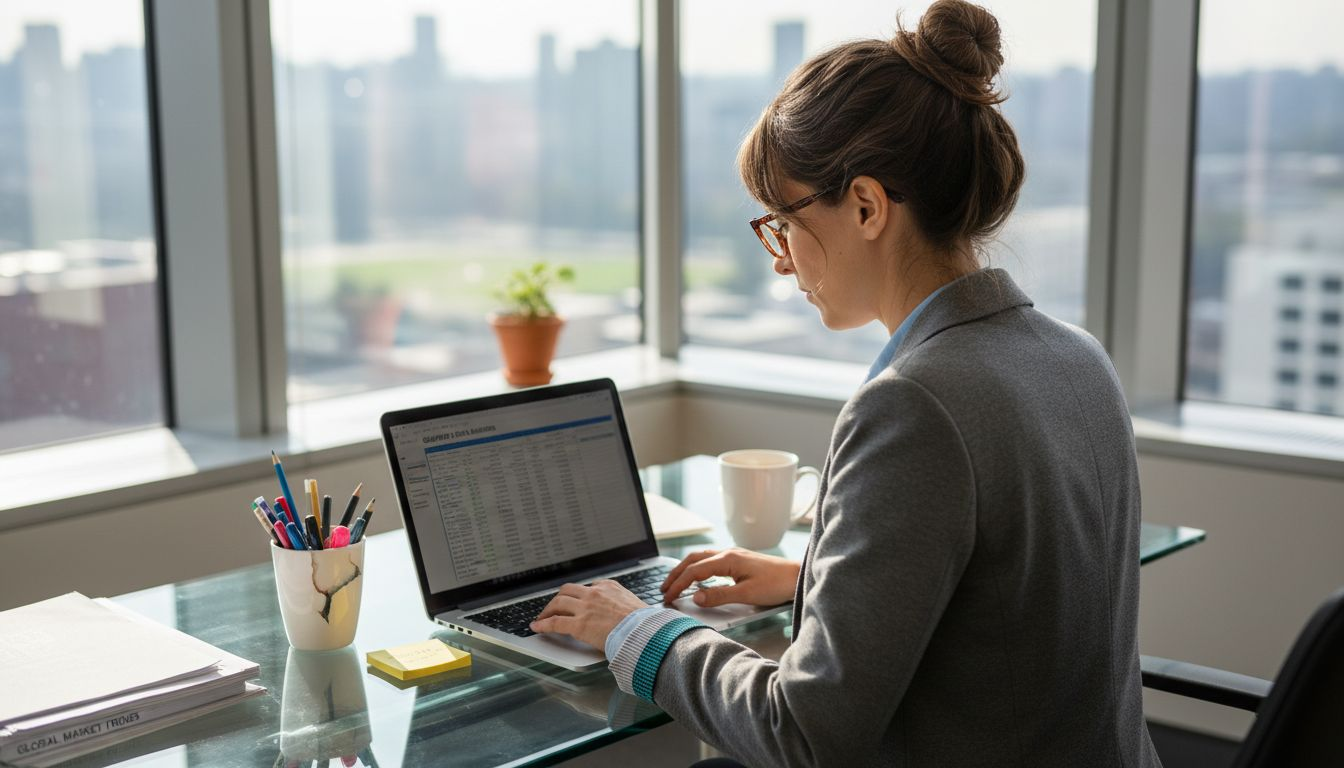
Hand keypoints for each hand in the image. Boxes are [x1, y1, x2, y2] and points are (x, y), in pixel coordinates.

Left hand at [530, 580, 646, 649]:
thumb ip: (623, 604)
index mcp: (609, 586)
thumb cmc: (644, 624)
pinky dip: (543, 624)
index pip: (588, 587)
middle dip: (558, 599)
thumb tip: (624, 615)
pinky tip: (537, 627)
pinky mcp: (579, 624)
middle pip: (568, 590)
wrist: (644, 632)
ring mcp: (585, 607)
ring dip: (548, 610)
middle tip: (553, 608)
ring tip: (543, 617)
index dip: (578, 595)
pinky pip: (555, 622)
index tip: (574, 601)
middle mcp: (595, 593)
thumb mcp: (635, 605)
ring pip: (558, 602)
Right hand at [662, 549, 800, 607]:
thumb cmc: (776, 584)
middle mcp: (728, 554)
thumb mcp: (746, 595)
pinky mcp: (739, 561)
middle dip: (676, 574)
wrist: (797, 577)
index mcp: (727, 560)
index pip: (694, 571)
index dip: (678, 585)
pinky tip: (698, 579)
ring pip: (701, 559)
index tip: (667, 597)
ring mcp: (733, 556)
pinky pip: (711, 562)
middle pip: (693, 560)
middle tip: (663, 589)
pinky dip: (698, 569)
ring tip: (675, 583)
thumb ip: (719, 596)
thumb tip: (695, 598)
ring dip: (686, 570)